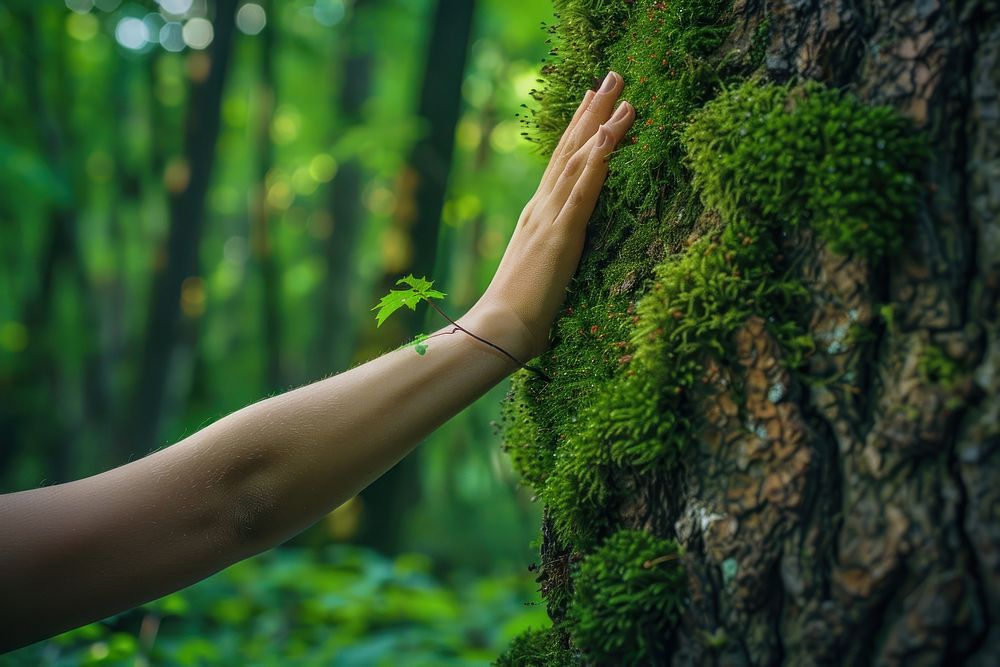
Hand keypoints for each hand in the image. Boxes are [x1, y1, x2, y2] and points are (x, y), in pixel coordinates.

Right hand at [470, 71, 634, 360]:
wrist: (499, 330)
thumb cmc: (517, 313)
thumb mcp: (540, 273)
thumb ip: (551, 255)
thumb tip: (561, 256)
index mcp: (538, 217)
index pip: (561, 165)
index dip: (579, 131)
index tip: (594, 102)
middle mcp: (541, 209)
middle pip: (570, 151)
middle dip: (593, 112)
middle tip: (613, 76)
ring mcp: (549, 219)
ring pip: (579, 162)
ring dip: (602, 126)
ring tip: (624, 95)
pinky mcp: (560, 235)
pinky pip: (582, 192)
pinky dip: (596, 162)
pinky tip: (609, 137)